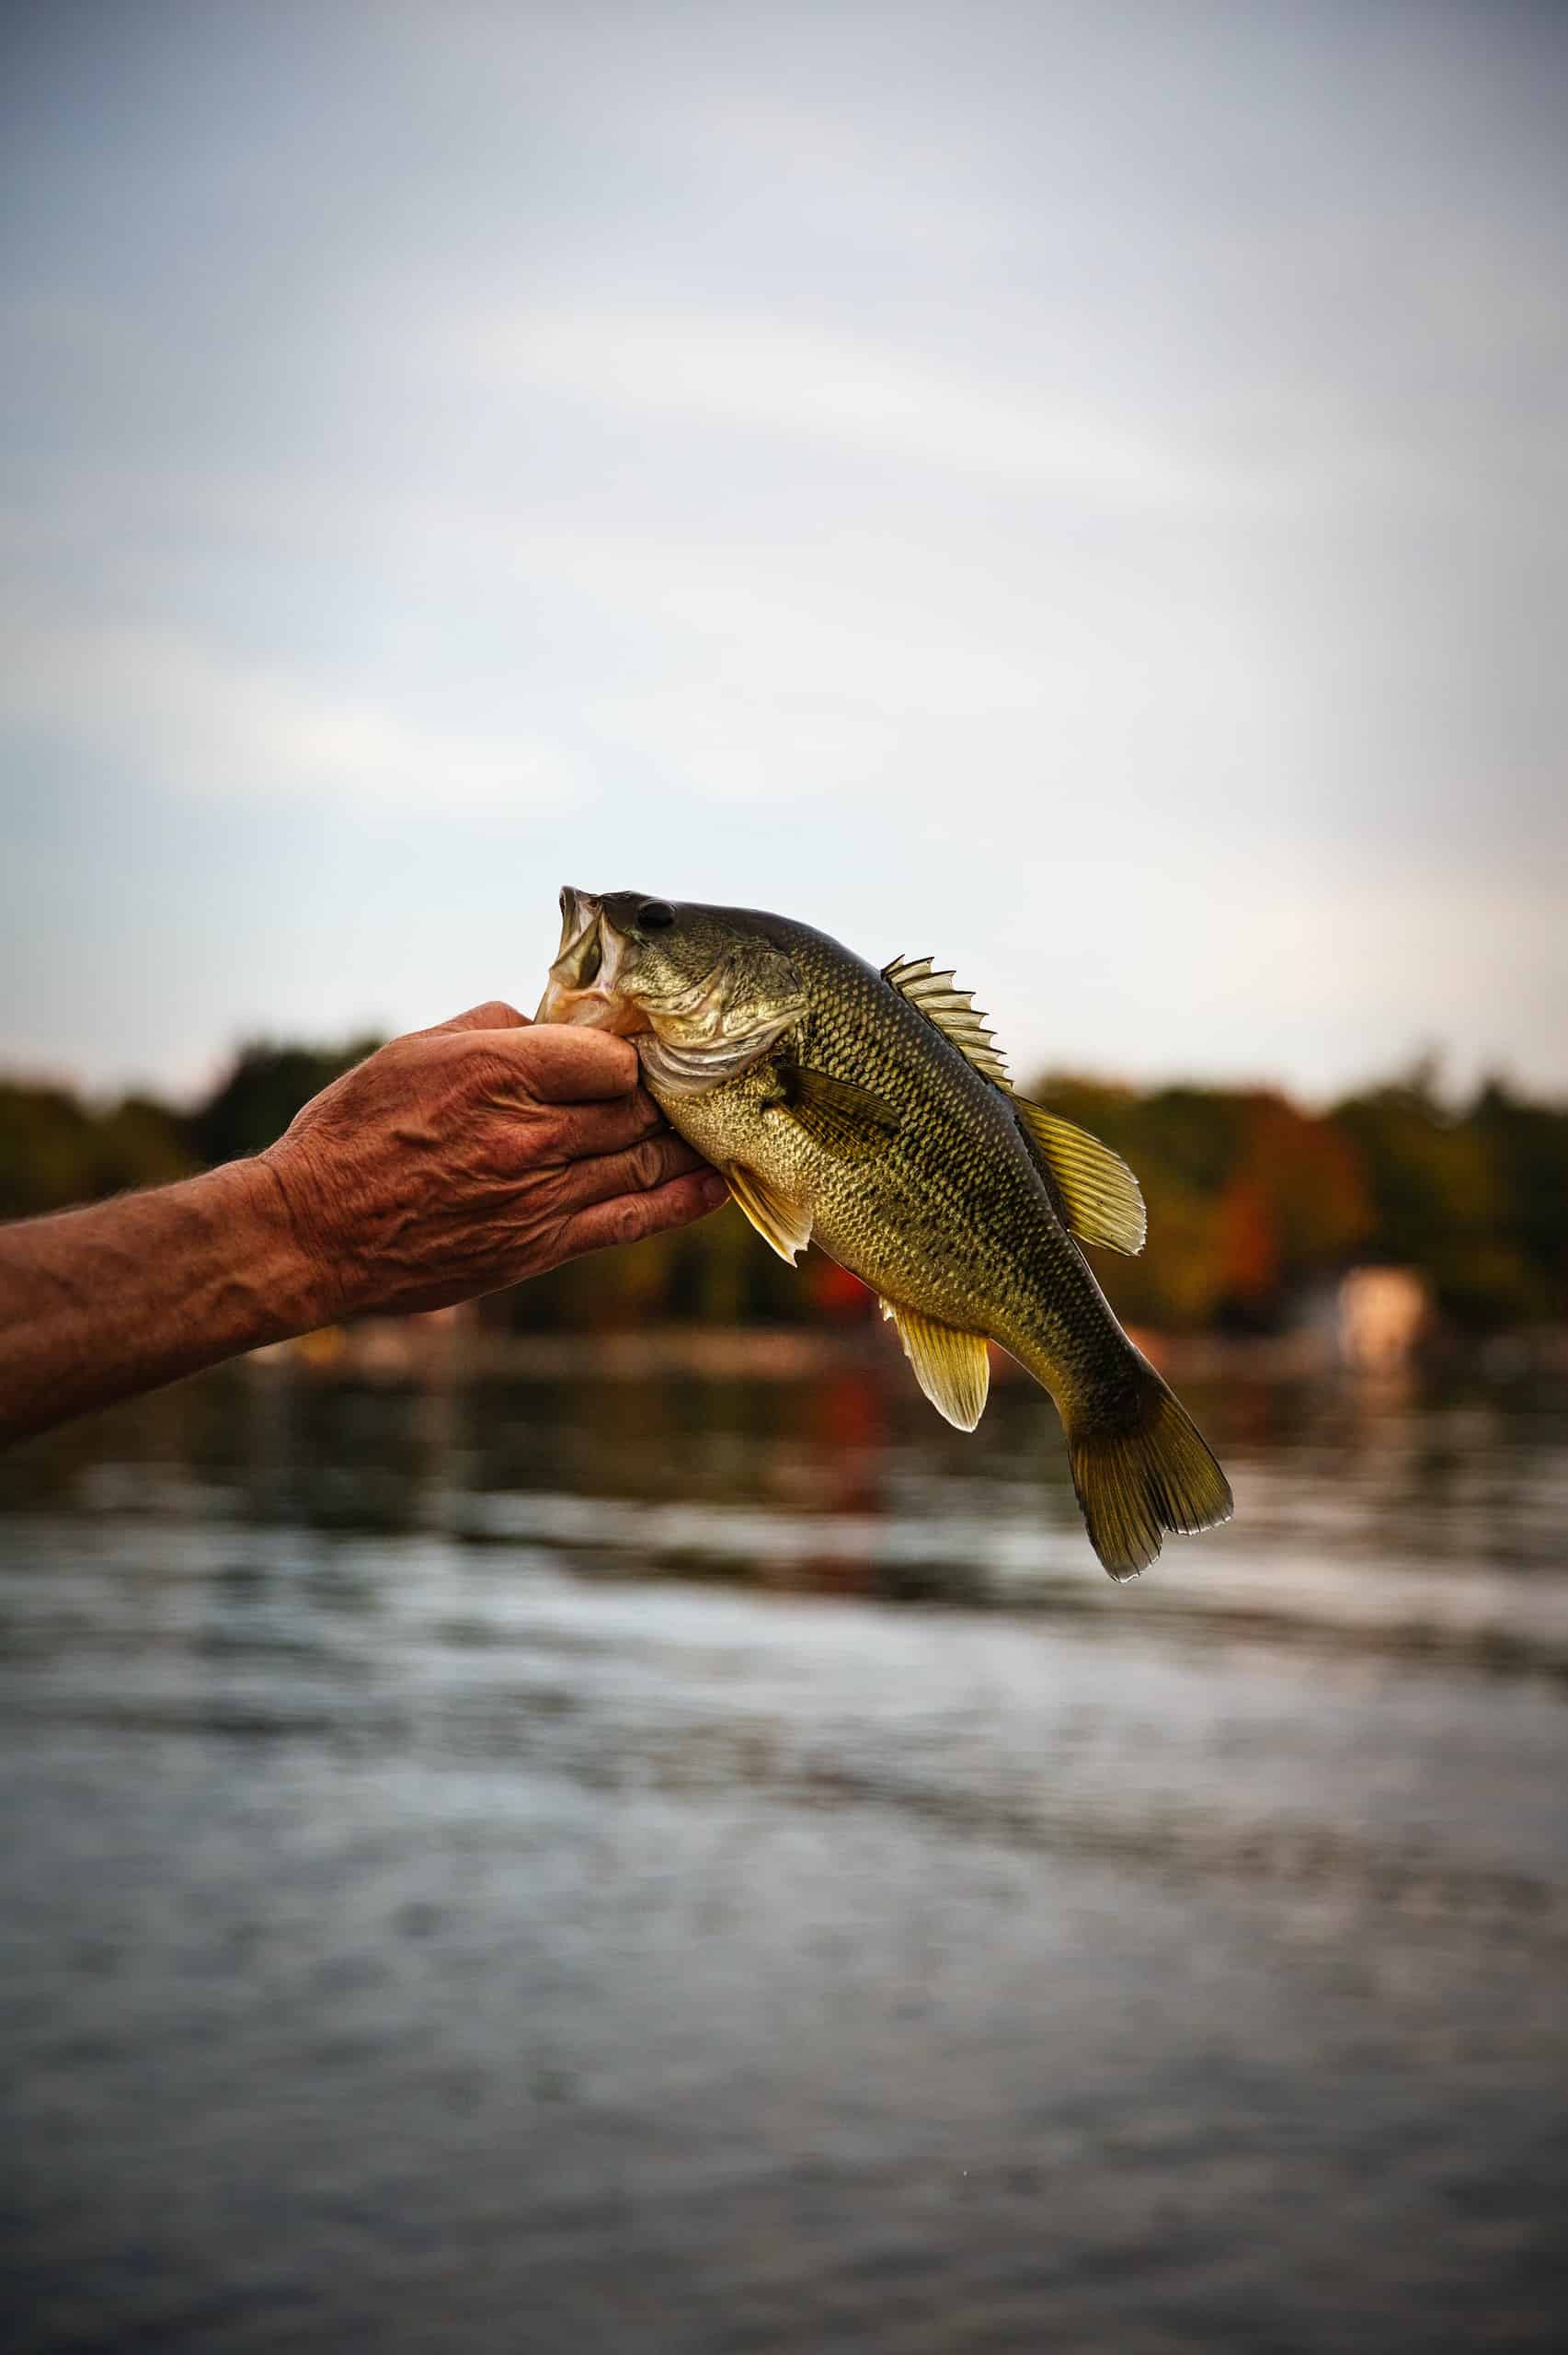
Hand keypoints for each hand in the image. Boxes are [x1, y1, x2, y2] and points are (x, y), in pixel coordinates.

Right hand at [259, 1001, 725, 1320]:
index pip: (610, 1057)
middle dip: (665, 1096)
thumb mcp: (414, 1051)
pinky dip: (680, 1202)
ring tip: (718, 1127)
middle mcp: (530, 1133)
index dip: (630, 1054)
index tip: (637, 1051)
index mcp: (498, 1071)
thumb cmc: (354, 1132)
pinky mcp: (539, 1246)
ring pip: (643, 1160)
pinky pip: (630, 1221)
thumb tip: (548, 1020)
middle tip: (693, 1085)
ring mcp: (540, 1194)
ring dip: (685, 1144)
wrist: (314, 1232)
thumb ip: (492, 1025)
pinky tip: (715, 1185)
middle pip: (635, 1108)